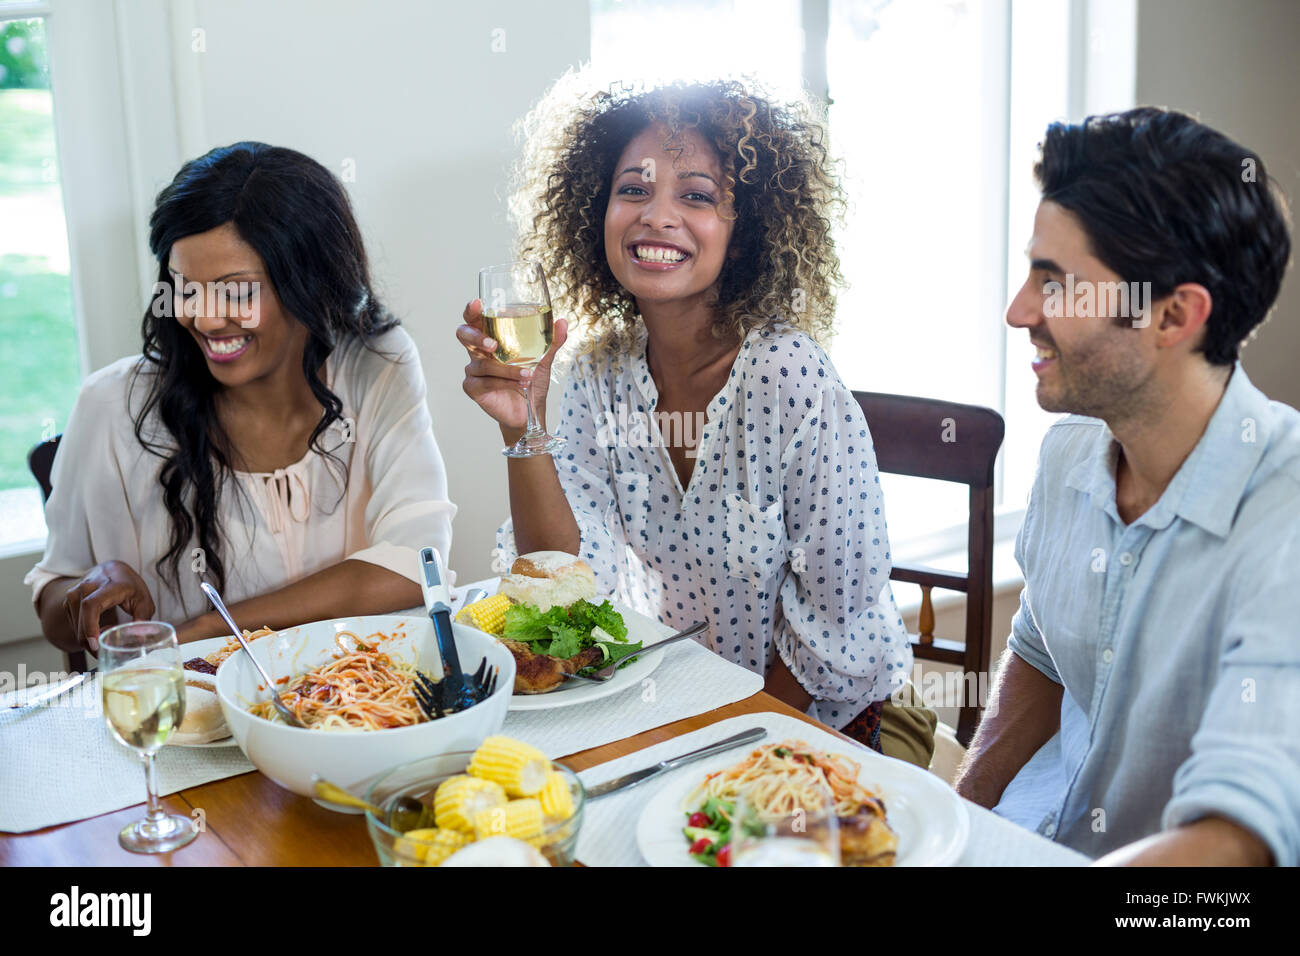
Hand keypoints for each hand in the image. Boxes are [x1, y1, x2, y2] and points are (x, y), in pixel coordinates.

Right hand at [63, 561, 155, 653]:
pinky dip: (84, 632)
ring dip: (87, 638)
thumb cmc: (129, 586)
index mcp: (110, 585)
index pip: (91, 605)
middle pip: (82, 618)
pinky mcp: (69, 600)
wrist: (112, 571)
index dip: (90, 626)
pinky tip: (97, 632)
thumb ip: (142, 618)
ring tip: (103, 641)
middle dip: (90, 641)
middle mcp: (88, 586)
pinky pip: (73, 622)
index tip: (95, 643)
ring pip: (75, 623)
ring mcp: (75, 592)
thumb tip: (139, 638)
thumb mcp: (143, 599)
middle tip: (103, 653)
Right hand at [457, 298, 567, 440]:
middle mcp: (478, 352)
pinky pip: (485, 382)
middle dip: (476, 336)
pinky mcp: (473, 388)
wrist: (530, 411)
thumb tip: (563, 322)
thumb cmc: (531, 380)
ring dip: (507, 369)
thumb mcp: (544, 359)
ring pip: (483, 364)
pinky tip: (520, 384)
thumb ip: (552, 341)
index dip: (472, 310)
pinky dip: (504, 382)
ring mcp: (473, 370)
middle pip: (464, 335)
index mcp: (490, 338)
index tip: (479, 303)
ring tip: (528, 374)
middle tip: (493, 344)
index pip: (475, 320)